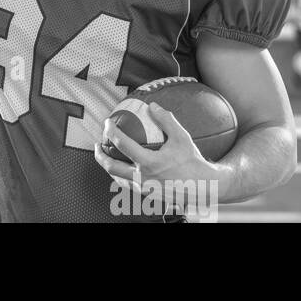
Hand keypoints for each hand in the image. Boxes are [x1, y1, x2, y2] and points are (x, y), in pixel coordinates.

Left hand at [92, 102, 223, 193]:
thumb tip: (153, 106)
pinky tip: (122, 167)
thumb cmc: (193, 161)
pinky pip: (127, 184)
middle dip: (100, 155)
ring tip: (105, 156)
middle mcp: (142, 177)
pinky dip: (120, 175)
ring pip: (117, 178)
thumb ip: (166, 120)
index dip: (111, 131)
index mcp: (149, 163)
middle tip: (97, 144)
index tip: (108, 123)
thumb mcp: (182, 137)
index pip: (122, 144)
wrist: (203, 187)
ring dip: (108, 166)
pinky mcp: (146, 194)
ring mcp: (143, 188)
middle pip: (111, 167)